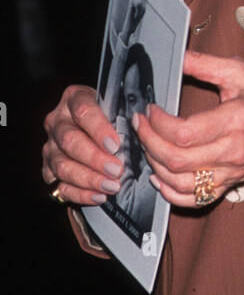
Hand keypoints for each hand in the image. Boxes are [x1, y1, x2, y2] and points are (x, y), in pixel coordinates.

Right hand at [42, 85, 124, 204]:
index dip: (99, 128)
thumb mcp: (115, 104)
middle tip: (116, 169)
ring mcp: (51, 146)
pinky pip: (61, 186)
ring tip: (111, 185)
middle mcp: (58, 121)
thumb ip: (123, 113)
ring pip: (63, 165)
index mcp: (74, 98)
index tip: (115, 144)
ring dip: (89, 179)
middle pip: (70, 140)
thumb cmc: (107, 112)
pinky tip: (99, 195)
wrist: (88, 124)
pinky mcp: (49, 169)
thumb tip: (144, 123)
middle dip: (95, 158)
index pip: (83, 110)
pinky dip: (81, 194)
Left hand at [134, 51, 243, 207]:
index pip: (184, 133)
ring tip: (148, 145)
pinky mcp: (232, 183)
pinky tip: (161, 176)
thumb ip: (206, 64)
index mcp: (237, 119)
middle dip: (149, 142)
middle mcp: (234, 151)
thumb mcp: (242, 71)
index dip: (158, 123)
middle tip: (141, 125)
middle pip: (177, 160)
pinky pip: (195, 199)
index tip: (150, 110)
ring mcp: (233, 171)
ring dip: (156, 166)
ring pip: (181, 183)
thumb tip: (178, 57)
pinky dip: (171, 193)